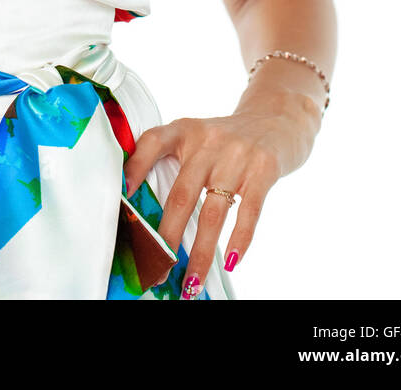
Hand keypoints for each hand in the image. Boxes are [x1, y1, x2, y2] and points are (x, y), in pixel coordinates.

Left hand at [122, 90, 321, 296]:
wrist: (278, 116)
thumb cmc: (230, 139)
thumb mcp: (200, 138)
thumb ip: (177, 162)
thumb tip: (147, 207)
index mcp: (186, 130)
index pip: (153, 140)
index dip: (135, 165)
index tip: (123, 194)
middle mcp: (209, 140)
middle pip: (182, 193)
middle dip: (167, 237)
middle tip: (157, 270)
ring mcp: (238, 154)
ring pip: (213, 211)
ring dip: (201, 253)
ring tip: (192, 284)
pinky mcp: (264, 168)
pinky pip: (249, 210)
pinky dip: (239, 239)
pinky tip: (231, 262)